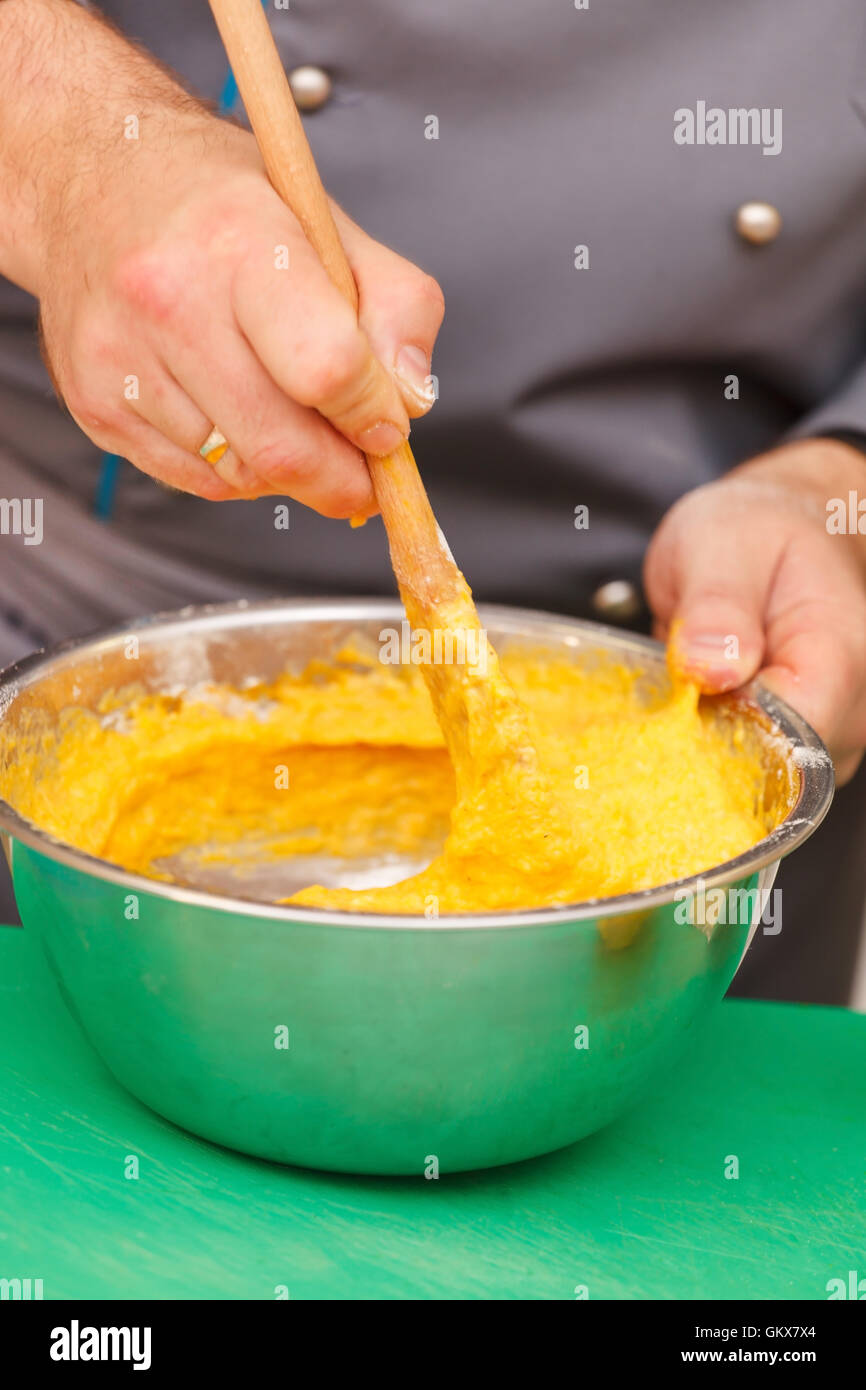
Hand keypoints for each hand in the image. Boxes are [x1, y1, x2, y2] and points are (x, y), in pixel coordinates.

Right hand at [36, 112, 442, 510]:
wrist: (92, 178)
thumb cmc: (220, 205)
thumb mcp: (327, 220)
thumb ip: (398, 305)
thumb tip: (411, 402)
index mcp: (239, 241)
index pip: (327, 369)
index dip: (372, 414)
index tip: (387, 425)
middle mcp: (167, 300)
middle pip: (281, 448)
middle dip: (340, 478)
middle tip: (362, 469)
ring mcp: (121, 359)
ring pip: (239, 475)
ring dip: (286, 471)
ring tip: (290, 417)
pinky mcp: (96, 404)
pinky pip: (196, 481)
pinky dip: (236, 470)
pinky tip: (237, 418)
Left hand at [644, 438, 865, 781]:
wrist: (775, 531)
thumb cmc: (756, 532)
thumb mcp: (722, 543)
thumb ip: (718, 604)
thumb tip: (709, 667)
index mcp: (841, 655)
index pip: (791, 737)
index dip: (726, 735)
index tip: (680, 707)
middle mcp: (849, 708)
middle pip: (776, 770)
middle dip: (710, 743)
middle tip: (673, 686)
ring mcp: (825, 733)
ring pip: (759, 778)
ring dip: (708, 745)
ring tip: (687, 686)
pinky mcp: (796, 745)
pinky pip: (750, 770)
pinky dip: (712, 744)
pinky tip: (695, 706)